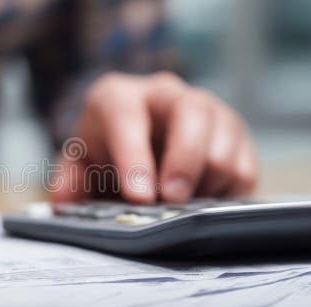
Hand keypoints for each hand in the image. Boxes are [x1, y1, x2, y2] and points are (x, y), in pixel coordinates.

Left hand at [52, 72, 256, 202]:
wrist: (136, 143)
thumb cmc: (106, 152)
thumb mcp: (79, 163)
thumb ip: (69, 181)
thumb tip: (65, 203)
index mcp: (120, 97)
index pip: (127, 115)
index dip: (134, 158)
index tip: (139, 197)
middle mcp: (168, 94)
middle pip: (192, 112)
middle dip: (185, 160)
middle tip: (173, 200)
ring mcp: (208, 111)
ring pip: (225, 138)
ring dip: (209, 180)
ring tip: (186, 207)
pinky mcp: (236, 137)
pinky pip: (245, 166)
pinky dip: (229, 193)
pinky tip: (205, 205)